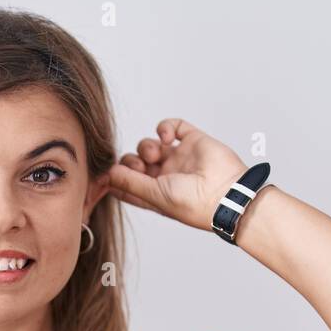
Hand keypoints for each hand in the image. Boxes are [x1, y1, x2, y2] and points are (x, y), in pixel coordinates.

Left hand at [108, 119, 249, 231]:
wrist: (227, 194)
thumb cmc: (193, 203)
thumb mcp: (155, 196)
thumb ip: (130, 183)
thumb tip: (107, 173)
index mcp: (154, 194)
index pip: (126, 185)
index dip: (114, 178)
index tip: (103, 173)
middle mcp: (164, 177)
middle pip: (134, 163)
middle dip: (130, 161)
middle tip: (138, 165)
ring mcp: (178, 158)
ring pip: (150, 145)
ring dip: (146, 146)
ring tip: (156, 153)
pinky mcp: (192, 141)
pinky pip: (172, 127)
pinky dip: (164, 127)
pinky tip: (166, 137)